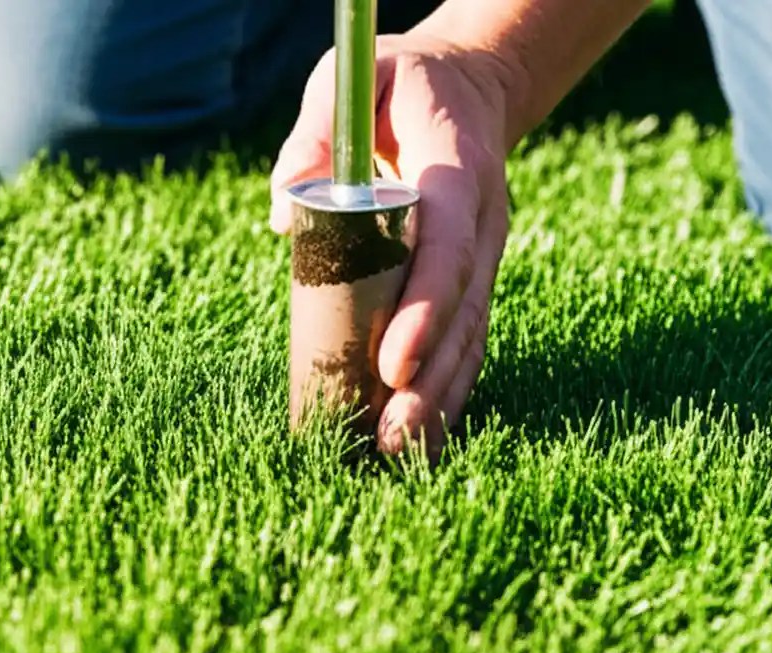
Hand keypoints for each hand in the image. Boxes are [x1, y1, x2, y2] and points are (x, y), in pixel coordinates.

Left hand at [271, 30, 517, 455]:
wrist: (469, 86)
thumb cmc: (400, 83)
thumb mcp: (354, 77)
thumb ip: (315, 133)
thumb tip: (284, 214)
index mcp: (458, 169)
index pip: (450, 249)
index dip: (424, 310)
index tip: (390, 365)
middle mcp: (484, 220)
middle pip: (464, 313)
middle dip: (429, 380)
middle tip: (391, 438)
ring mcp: (487, 254)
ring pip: (471, 337)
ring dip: (440, 399)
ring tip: (402, 455)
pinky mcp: (475, 278)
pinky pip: (467, 339)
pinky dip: (448, 388)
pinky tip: (422, 435)